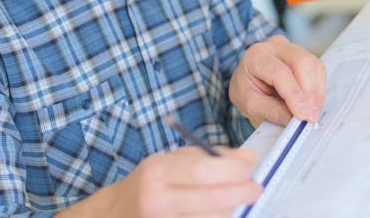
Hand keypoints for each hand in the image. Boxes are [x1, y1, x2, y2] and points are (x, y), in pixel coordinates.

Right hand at [60, 146, 260, 216]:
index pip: (204, 169)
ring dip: (232, 211)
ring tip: (235, 202)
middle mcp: (157, 199)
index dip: (234, 170)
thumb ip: (208, 157)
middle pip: (213, 199)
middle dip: (241, 193)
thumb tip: (247, 159)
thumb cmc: (149, 185)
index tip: (251, 168)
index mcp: (158, 171)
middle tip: (255, 188)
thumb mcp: (169, 162)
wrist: (114, 216)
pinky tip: (220, 213)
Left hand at [230, 34, 326, 126]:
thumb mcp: (251, 105)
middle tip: (311, 116)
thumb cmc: (248, 90)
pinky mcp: (304, 55)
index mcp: (255, 56)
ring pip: (313, 65)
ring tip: (311, 113)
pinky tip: (312, 103)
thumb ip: (273, 112)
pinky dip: (318, 89)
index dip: (293, 94)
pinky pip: (318, 70)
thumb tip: (297, 120)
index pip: (279, 72)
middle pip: (301, 63)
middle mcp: (274, 46)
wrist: (251, 82)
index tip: (302, 115)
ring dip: (316, 92)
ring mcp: (291, 48)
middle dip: (309, 92)